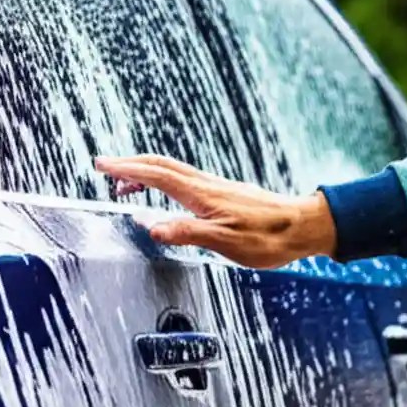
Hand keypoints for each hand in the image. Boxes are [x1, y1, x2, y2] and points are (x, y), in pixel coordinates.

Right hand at [94, 155, 337, 268]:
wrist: (304, 227)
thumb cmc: (269, 238)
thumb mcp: (226, 243)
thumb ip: (187, 232)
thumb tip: (151, 226)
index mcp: (203, 195)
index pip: (157, 175)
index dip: (127, 169)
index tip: (102, 165)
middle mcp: (209, 186)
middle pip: (163, 166)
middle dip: (131, 164)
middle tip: (105, 167)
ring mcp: (219, 188)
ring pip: (175, 171)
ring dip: (148, 172)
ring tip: (128, 184)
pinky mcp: (228, 194)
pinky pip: (188, 180)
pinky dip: (167, 181)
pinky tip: (169, 194)